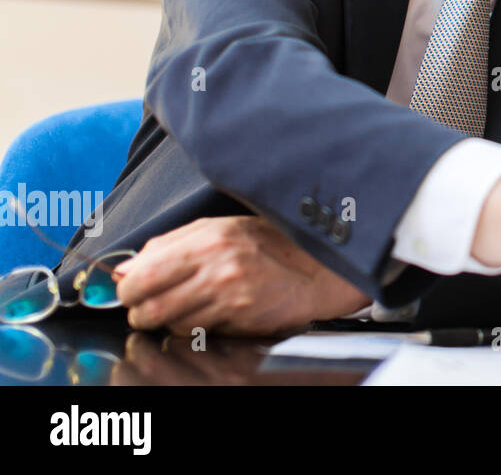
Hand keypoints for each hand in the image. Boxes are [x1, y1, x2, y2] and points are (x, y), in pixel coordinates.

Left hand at [112, 216, 371, 336]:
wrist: (315, 267)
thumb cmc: (267, 245)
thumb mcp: (217, 229)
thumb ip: (167, 246)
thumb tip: (125, 269)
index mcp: (205, 238)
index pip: (141, 275)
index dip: (129, 290)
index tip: (133, 291)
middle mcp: (215, 265)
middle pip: (149, 305)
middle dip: (143, 311)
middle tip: (151, 307)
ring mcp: (228, 293)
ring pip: (170, 323)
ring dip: (171, 321)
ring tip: (190, 306)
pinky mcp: (240, 317)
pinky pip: (197, 332)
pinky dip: (195, 327)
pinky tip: (211, 313)